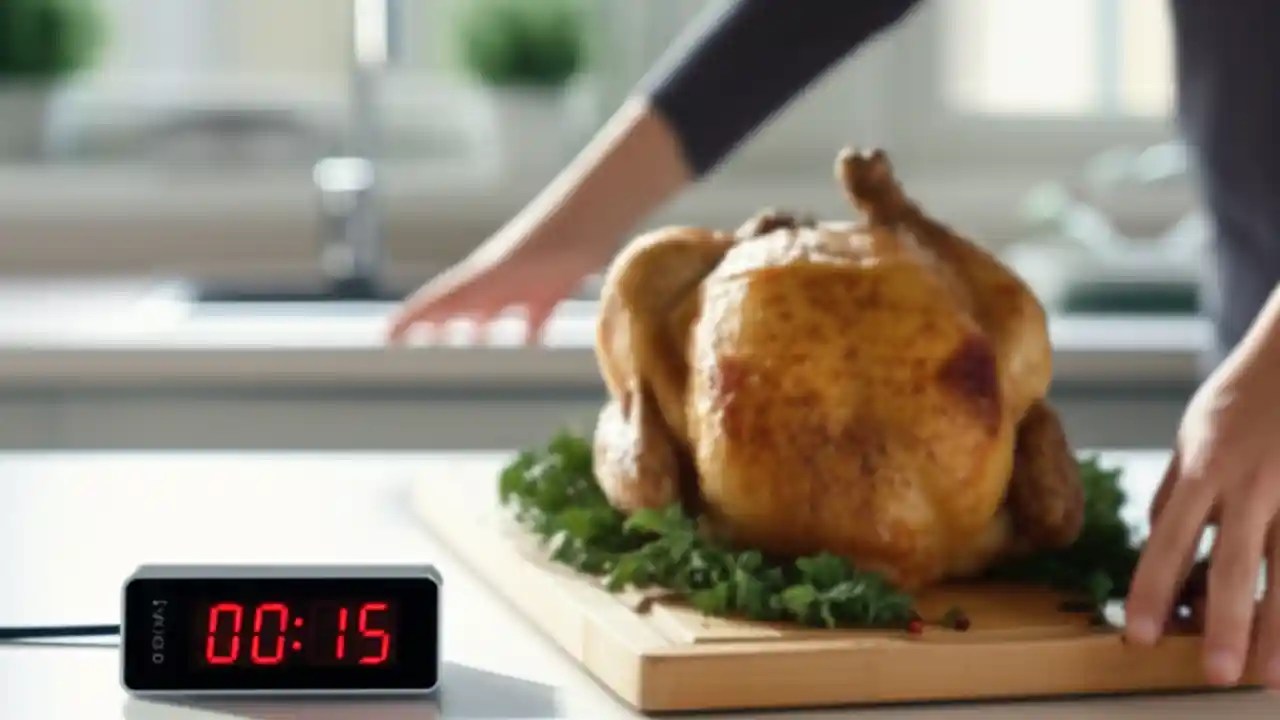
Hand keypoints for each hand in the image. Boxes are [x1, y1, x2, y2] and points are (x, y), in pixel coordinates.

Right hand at [387, 223, 607, 344]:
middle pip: (461, 306)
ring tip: (475, 348)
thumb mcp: (506, 271)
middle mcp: (497, 280)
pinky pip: (537, 315)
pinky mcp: (554, 287)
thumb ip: (471, 291)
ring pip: (497, 312)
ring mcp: (525, 283)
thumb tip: (437, 310)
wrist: (593, 215)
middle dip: (440, 325)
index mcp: (480, 277)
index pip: (437, 300)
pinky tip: (533, 344)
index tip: (386, 337)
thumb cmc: (549, 239)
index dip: (412, 318)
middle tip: (420, 346)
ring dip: (484, 329)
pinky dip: (532, 332)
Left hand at [1124, 336, 1279, 687]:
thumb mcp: (1194, 433)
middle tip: (1217, 674)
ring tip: (1272, 674)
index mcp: (1204, 466)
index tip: (1138, 635)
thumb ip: (1177, 489)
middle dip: (1226, 624)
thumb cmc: (1246, 394)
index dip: (1152, 590)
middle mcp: (1252, 481)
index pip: (1169, 539)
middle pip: (1237, 564)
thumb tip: (1160, 541)